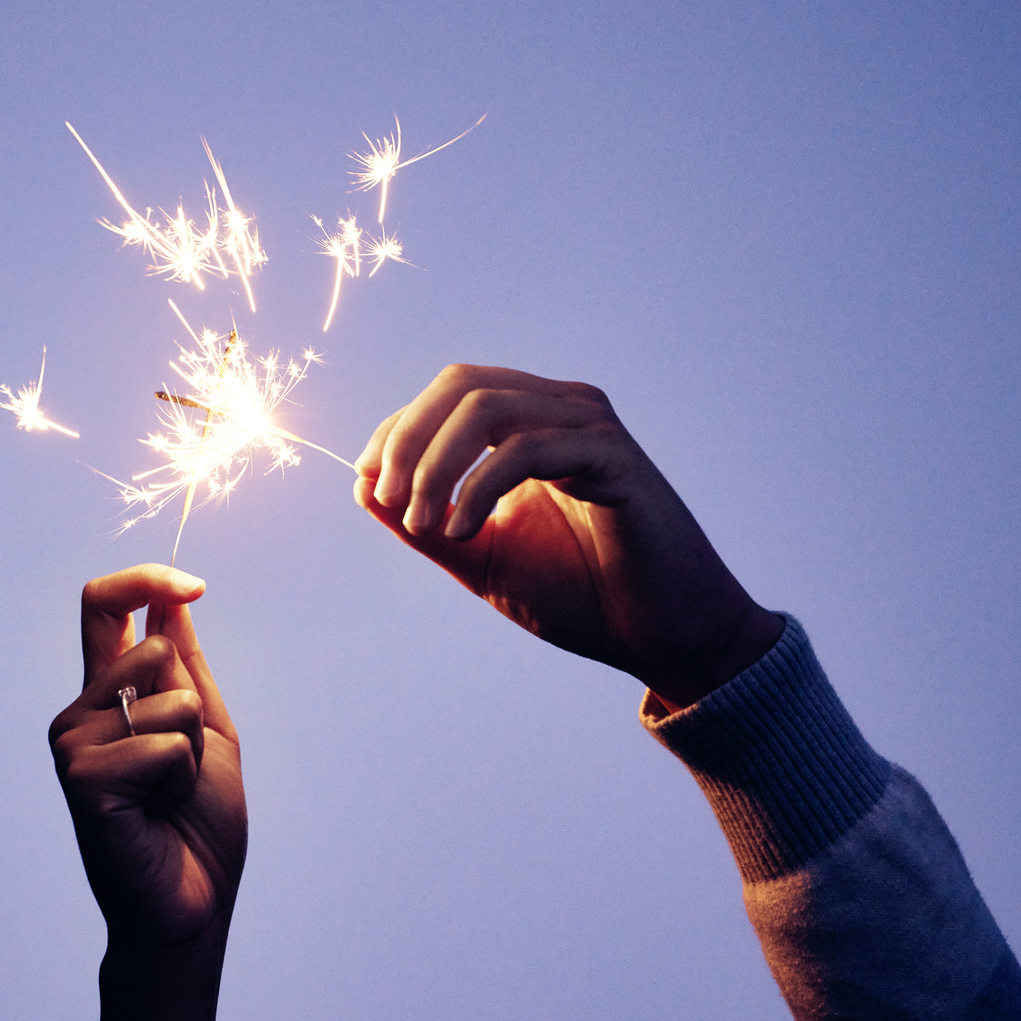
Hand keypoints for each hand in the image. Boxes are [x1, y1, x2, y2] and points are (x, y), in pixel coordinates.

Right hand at [48, 564, 245, 1020]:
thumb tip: (175, 598)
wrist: (191, 907)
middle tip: (181, 770)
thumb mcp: (207, 732)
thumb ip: (187, 668)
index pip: (105, 608)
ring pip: (170, 698)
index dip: (146, 579)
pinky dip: (179, 778)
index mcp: (106, 696)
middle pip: (153, 646)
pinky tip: (155, 815)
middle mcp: (81, 713)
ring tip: (167, 796)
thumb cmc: (197, 829)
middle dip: (196, 705)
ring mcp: (74, 745)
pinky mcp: (82, 779)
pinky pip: (161, 743)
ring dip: (192, 750)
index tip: (195, 585)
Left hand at [357, 365, 782, 711]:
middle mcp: (561, 409)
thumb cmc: (581, 595)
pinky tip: (462, 531)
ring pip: (486, 406)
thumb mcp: (480, 558)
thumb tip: (360, 485)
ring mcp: (590, 427)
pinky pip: (526, 449)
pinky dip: (479, 488)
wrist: (659, 637)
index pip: (448, 394)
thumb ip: (421, 523)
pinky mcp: (613, 457)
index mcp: (531, 423)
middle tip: (389, 498)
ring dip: (436, 464)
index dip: (397, 431)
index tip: (370, 485)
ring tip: (424, 523)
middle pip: (460, 383)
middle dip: (407, 437)